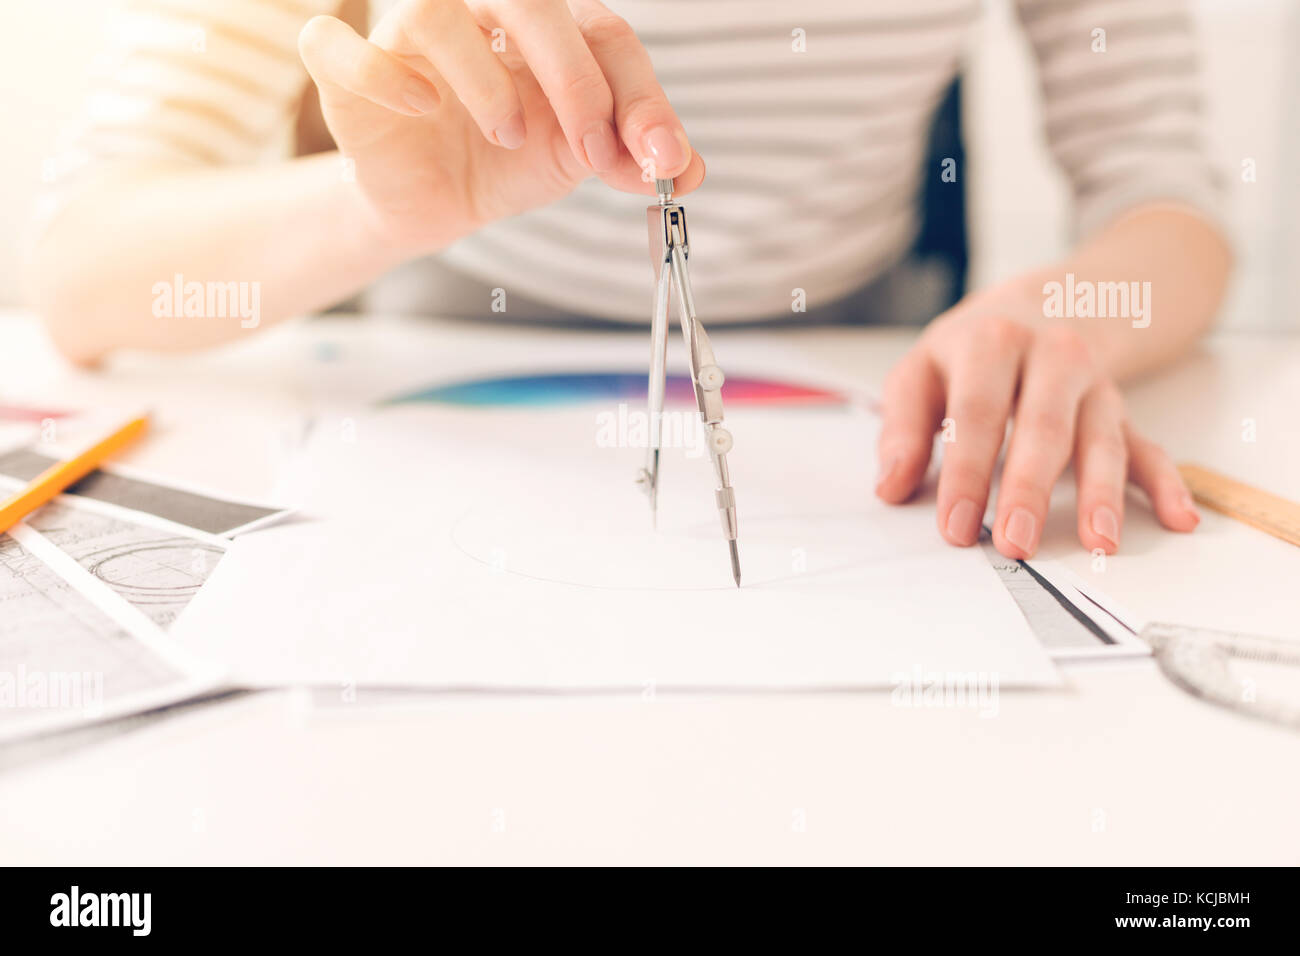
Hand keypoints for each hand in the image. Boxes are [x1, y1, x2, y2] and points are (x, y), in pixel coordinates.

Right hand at [298, 0, 703, 253]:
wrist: (437, 203)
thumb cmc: (505, 161)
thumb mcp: (576, 160)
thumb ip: (629, 156)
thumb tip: (684, 169)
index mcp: (545, 26)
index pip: (602, 32)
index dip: (637, 94)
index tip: (659, 157)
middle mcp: (478, 12)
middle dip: (573, 78)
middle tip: (593, 147)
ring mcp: (408, 34)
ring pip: (434, 12)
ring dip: (483, 79)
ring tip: (509, 136)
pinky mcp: (349, 72)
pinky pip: (342, 47)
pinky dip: (381, 74)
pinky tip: (421, 107)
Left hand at [873, 289, 1200, 557]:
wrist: (1040, 302)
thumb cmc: (969, 352)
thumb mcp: (920, 372)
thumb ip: (902, 428)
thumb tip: (890, 487)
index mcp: (989, 344)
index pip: (976, 413)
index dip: (964, 472)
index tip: (955, 526)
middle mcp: (1049, 356)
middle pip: (1042, 426)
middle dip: (1029, 488)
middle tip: (1016, 542)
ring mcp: (1091, 383)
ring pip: (1101, 438)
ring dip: (1102, 493)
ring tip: (1099, 542)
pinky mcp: (1119, 408)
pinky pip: (1147, 446)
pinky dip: (1167, 483)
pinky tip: (1180, 518)